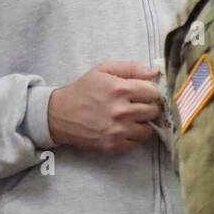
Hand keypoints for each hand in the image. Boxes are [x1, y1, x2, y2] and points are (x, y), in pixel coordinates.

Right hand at [47, 61, 162, 151]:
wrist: (59, 114)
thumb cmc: (83, 90)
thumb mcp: (103, 70)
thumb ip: (130, 68)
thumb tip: (154, 72)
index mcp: (120, 89)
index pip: (153, 92)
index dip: (149, 92)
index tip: (143, 93)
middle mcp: (120, 111)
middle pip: (153, 111)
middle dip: (148, 107)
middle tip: (137, 106)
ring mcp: (117, 130)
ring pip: (148, 129)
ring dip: (143, 123)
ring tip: (132, 118)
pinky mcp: (113, 145)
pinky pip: (137, 143)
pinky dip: (134, 136)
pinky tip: (125, 128)